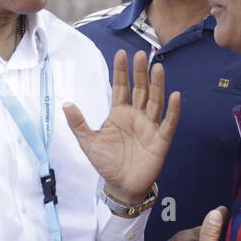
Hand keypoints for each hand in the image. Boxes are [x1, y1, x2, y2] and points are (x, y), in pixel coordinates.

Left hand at [63, 50, 180, 204]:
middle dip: (139, 73)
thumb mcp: (88, 142)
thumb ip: (78, 123)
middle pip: (140, 89)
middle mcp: (136, 115)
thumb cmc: (106, 163)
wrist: (121, 186)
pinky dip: (173, 110)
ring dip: (157, 85)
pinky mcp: (161, 139)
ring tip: (157, 68)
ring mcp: (149, 126)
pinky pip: (168, 123)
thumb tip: (66, 103)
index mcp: (119, 113)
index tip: (121, 54)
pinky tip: (174, 96)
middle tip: (140, 54)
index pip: (120, 87)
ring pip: (155, 101)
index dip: (121, 72)